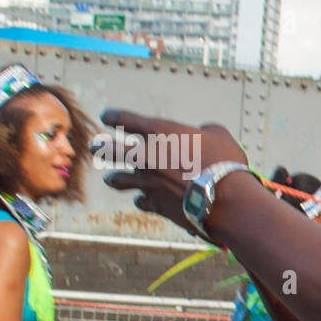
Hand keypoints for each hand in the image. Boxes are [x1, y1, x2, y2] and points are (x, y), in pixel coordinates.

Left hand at [95, 110, 247, 235]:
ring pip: (119, 180)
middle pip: (110, 149)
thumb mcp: (220, 135)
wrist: (225, 199)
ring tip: (110, 179)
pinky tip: (142, 200)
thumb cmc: (225, 162)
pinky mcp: (155, 204)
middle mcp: (145, 155)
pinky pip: (142, 201)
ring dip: (114, 179)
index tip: (107, 117)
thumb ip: (205, 129)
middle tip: (95, 146)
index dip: (114, 116)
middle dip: (100, 147)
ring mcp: (147, 181)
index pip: (125, 119)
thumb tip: (203, 132)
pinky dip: (143, 200)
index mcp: (159, 131)